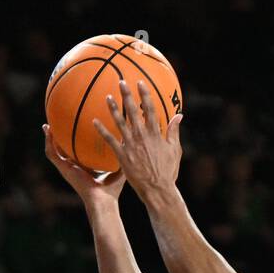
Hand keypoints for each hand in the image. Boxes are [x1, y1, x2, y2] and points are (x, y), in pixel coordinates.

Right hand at [42, 124, 124, 205]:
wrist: (102, 200)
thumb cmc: (112, 189)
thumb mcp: (118, 167)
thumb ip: (122, 153)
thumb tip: (129, 138)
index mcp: (84, 168)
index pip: (77, 153)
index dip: (74, 142)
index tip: (72, 130)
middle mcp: (74, 168)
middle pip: (63, 151)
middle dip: (58, 139)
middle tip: (55, 124)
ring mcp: (67, 169)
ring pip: (53, 152)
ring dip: (49, 139)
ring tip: (46, 125)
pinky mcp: (63, 169)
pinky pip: (52, 154)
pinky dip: (48, 142)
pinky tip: (49, 131)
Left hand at [93, 79, 181, 201]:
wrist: (157, 190)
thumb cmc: (167, 172)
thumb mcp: (175, 150)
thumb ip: (174, 132)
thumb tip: (179, 116)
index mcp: (155, 133)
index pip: (150, 109)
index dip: (145, 95)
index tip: (140, 83)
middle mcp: (142, 136)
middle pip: (133, 112)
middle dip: (127, 95)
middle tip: (121, 82)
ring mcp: (131, 146)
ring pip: (120, 123)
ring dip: (114, 109)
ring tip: (108, 97)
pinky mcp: (122, 156)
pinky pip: (110, 141)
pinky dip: (102, 130)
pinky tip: (94, 121)